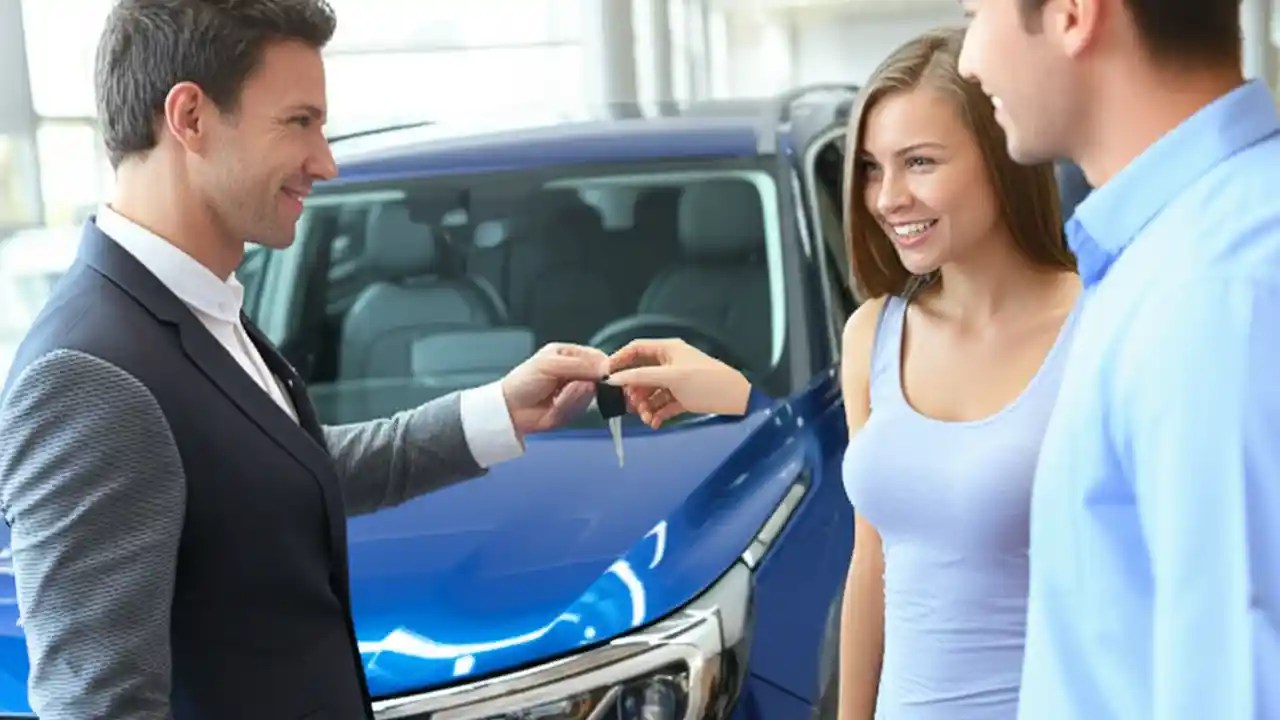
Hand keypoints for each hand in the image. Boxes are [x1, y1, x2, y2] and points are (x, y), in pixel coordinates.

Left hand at [501, 343, 608, 435]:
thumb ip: (578, 365)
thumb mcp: (549, 364)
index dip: (603, 366)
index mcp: (571, 355)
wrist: (510, 409)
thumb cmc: (523, 381)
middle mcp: (577, 373)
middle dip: (588, 383)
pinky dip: (569, 407)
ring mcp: (576, 392)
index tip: (602, 373)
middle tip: (575, 385)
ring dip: (575, 397)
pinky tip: (555, 405)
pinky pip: (582, 409)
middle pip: (599, 378)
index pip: (598, 357)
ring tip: (557, 396)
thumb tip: (604, 368)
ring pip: (592, 395)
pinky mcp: (573, 410)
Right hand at [605, 338, 750, 428]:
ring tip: (647, 418)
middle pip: (642, 374)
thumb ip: (641, 377)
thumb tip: (614, 378)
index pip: (636, 349)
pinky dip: (658, 413)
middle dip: (635, 392)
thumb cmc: (705, 381)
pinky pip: (664, 405)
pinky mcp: (684, 398)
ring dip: (646, 406)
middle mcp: (670, 363)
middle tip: (631, 406)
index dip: (620, 360)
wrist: (736, 399)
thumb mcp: (670, 378)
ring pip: (652, 392)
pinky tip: (655, 423)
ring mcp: (677, 381)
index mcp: (667, 349)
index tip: (607, 376)